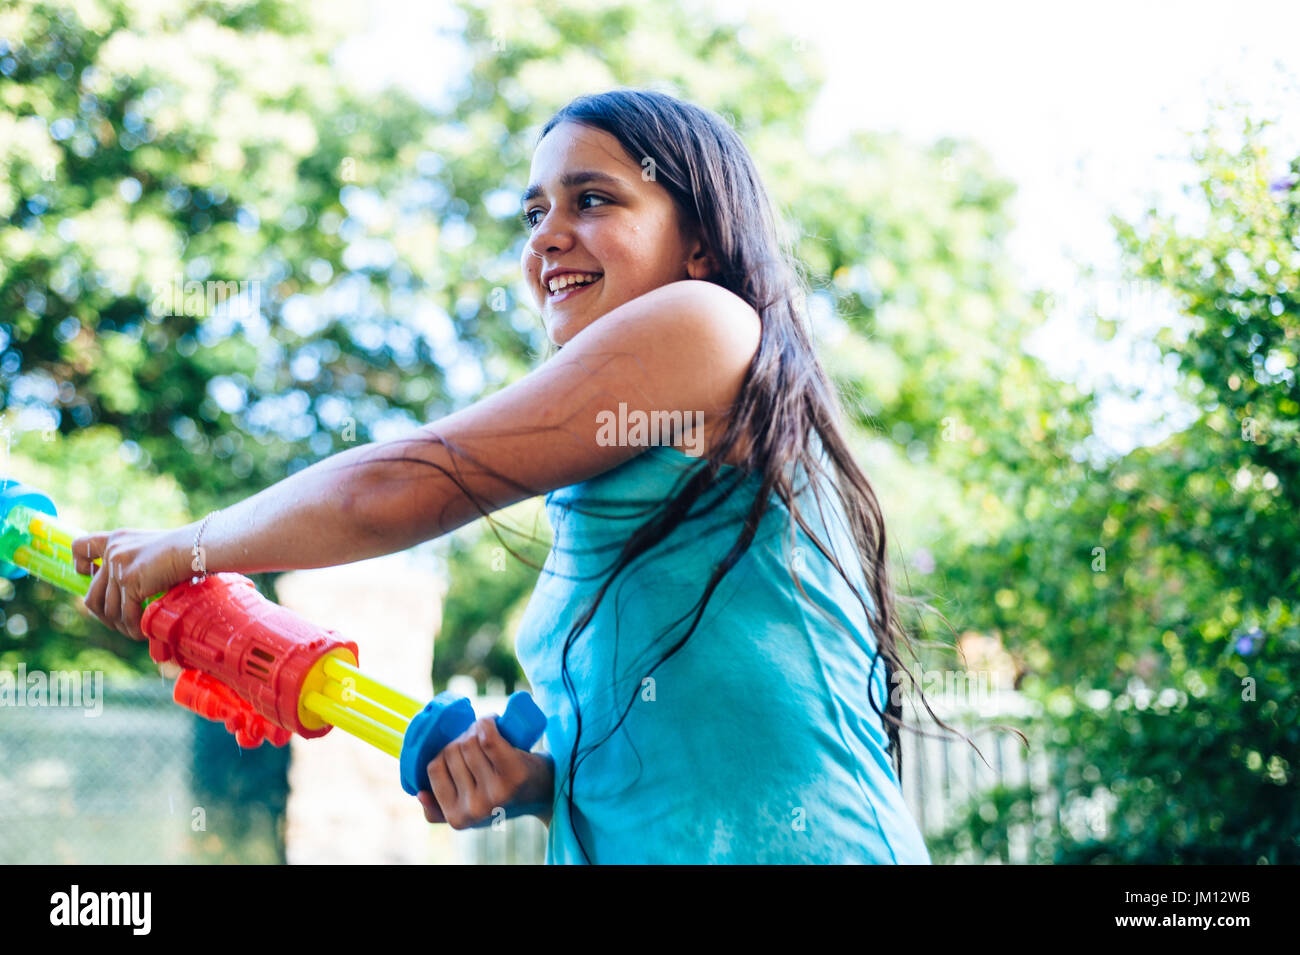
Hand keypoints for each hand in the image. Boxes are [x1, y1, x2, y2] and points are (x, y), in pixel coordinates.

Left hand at [71, 525, 192, 641]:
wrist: (196, 546)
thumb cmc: (185, 548)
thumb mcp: (152, 549)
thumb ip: (137, 561)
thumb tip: (132, 589)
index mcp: (116, 539)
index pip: (80, 546)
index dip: (80, 565)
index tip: (88, 575)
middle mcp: (113, 552)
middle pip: (91, 594)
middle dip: (103, 614)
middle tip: (118, 623)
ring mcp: (119, 567)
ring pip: (107, 608)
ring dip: (119, 625)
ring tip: (132, 631)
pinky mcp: (130, 581)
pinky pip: (125, 614)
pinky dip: (132, 628)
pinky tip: (140, 633)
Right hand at [416, 716, 554, 828]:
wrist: (545, 789)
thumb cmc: (503, 793)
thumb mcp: (469, 809)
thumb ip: (440, 809)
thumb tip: (420, 793)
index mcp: (457, 818)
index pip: (433, 768)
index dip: (445, 752)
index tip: (462, 750)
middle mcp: (475, 809)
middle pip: (451, 752)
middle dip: (463, 738)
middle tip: (480, 740)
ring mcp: (495, 792)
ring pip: (468, 742)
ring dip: (476, 728)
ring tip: (490, 732)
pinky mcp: (513, 773)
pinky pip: (487, 736)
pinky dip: (488, 722)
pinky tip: (495, 722)